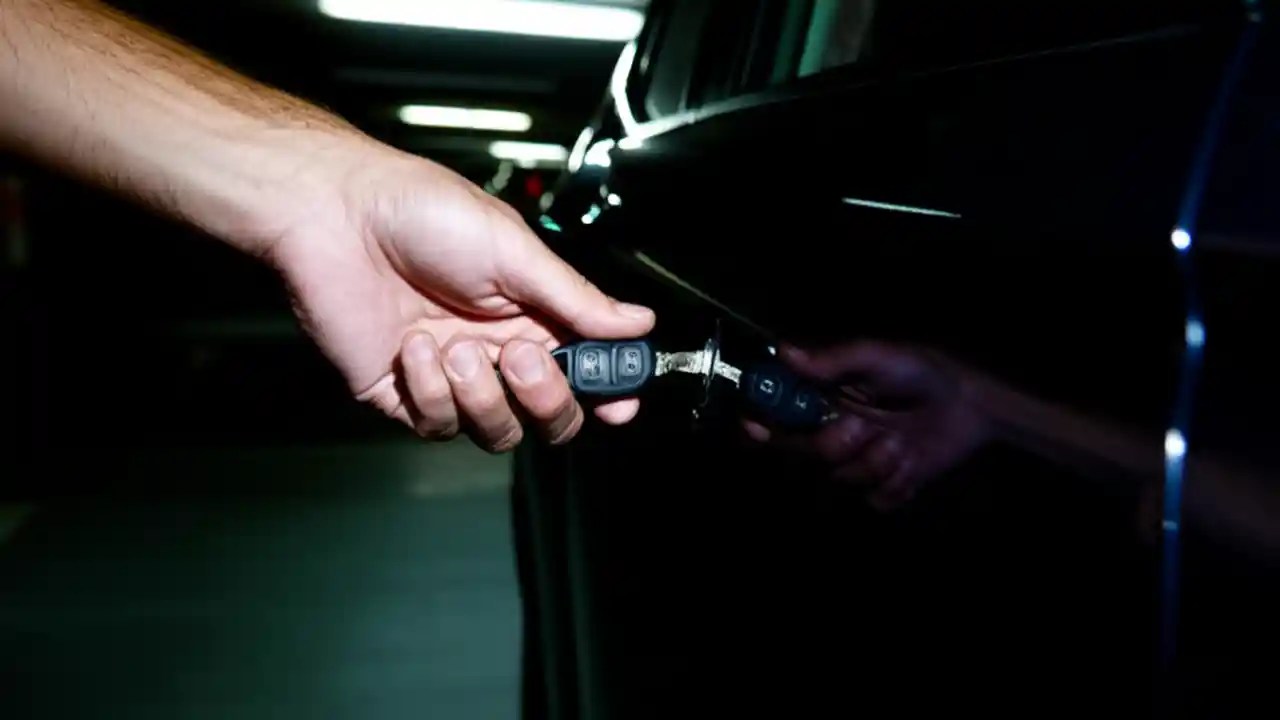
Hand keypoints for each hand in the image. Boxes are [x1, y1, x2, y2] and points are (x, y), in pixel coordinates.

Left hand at [269, 141, 654, 450]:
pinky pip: (437, 424)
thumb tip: (638, 322)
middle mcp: (498, 350)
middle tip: (521, 358)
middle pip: (550, 416)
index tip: (618, 403)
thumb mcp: (514, 251)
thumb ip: (576, 299)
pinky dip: (430, 390)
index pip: (586, 370)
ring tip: (455, 346)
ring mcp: (452, 377)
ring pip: (496, 432)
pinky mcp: (404, 394)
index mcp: (534, 314)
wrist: (335, 217)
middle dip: (545, 399)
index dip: (609, 392)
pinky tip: (412, 346)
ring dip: (481, 395)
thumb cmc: (422, 213)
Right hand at [745, 341, 991, 510]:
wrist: (970, 406)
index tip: (753, 426)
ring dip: (876, 461)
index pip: (783, 419)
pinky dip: (897, 483)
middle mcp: (838, 434)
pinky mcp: (887, 488)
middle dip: (836, 442)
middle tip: (865, 426)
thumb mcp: (879, 357)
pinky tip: (913, 463)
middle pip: (810, 453)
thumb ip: (834, 360)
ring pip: (843, 478)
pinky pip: (875, 499)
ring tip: (903, 443)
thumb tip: (785, 351)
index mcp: (828, 402)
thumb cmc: (922, 373)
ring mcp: (862, 464)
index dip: (763, 425)